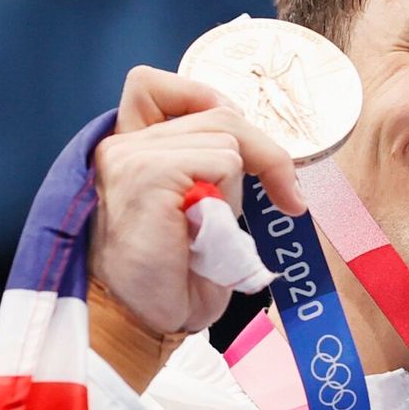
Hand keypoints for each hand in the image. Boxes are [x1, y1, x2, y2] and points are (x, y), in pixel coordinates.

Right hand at [87, 66, 303, 369]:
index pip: (153, 85)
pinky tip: (208, 232)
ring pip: (226, 137)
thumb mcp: (196, 208)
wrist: (138, 323)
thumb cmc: (169, 279)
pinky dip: (232, 197)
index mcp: (128, 149)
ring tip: (214, 229)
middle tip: (287, 195)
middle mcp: (121, 145)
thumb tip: (256, 150)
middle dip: (263, 153)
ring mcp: (131, 156)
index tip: (242, 149)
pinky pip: (222, 161)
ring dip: (241, 186)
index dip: (204, 98)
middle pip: (216, 110)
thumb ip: (205, 167)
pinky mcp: (148, 173)